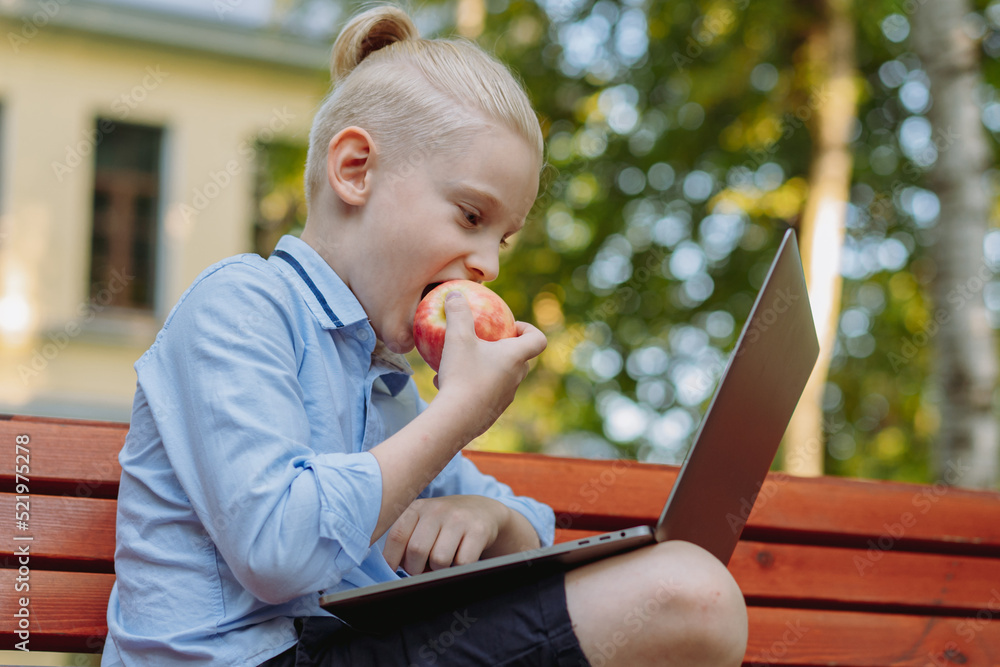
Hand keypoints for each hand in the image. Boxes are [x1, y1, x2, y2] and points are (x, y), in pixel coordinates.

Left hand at [382, 495, 511, 574]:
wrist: (483, 511)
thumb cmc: (445, 524)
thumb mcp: (423, 522)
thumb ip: (405, 540)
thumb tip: (392, 569)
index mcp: (417, 508)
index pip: (397, 536)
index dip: (393, 559)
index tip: (395, 570)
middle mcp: (437, 509)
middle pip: (417, 550)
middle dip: (417, 568)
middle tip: (423, 568)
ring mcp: (459, 519)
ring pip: (439, 559)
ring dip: (439, 570)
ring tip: (443, 562)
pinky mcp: (478, 530)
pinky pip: (462, 562)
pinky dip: (458, 569)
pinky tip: (459, 559)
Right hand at [433, 291, 546, 437]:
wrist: (456, 420)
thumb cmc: (461, 374)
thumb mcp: (457, 337)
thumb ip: (457, 312)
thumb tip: (455, 293)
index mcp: (515, 357)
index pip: (538, 340)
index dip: (530, 330)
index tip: (512, 327)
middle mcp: (515, 378)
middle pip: (521, 360)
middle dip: (506, 349)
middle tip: (486, 343)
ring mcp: (505, 398)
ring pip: (502, 377)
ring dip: (487, 368)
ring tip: (461, 364)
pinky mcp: (491, 413)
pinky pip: (485, 393)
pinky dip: (472, 386)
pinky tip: (446, 383)